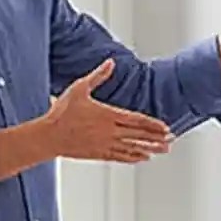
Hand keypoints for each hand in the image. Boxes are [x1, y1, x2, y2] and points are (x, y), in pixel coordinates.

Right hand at [43, 59, 172, 163]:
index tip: (166, 128)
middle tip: (171, 140)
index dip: (153, 124)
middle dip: (156, 138)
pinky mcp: (98, 154)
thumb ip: (98, 76)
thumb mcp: (79, 88)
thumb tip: (110, 63)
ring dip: (150, 149)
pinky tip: (143, 158)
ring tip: (163, 150)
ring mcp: (105, 144)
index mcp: (108, 115)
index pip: (136, 120)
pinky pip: (121, 157)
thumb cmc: (61, 112)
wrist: (48, 136)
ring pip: (132, 147)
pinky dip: (134, 157)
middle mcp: (109, 131)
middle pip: (138, 135)